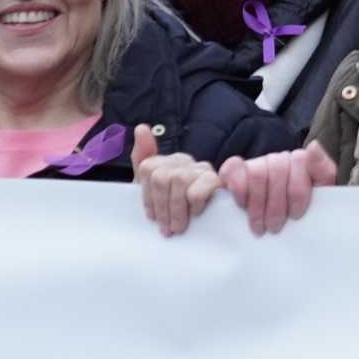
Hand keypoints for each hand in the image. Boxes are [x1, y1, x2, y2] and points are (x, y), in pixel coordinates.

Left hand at [135, 122, 222, 238]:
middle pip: (161, 175)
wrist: (199, 230)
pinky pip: (199, 188)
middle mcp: (185, 160)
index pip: (148, 167)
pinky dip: (194, 203)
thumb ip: (142, 157)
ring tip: (177, 227)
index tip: (151, 217)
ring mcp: (202, 169)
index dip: (147, 196)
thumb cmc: (172, 210)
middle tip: (166, 228)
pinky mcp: (216, 180)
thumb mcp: (150, 190)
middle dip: (161, 206)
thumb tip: (142, 128)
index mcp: (167, 161)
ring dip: (176, 209)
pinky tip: (195, 214)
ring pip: (178, 180)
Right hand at [218, 138, 336, 237]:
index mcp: (300, 161)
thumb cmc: (300, 212)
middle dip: (277, 204)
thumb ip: (323, 171)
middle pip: (277, 170)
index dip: (298, 191)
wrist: (277, 229)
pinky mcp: (234, 170)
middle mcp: (278, 158)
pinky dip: (238, 188)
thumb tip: (314, 146)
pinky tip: (242, 205)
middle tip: (275, 227)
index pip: (299, 162)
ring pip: (257, 173)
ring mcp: (256, 162)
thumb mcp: (320, 195)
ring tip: (259, 226)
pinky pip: (233, 169)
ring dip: (258, 204)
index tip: (296, 215)